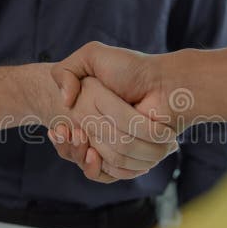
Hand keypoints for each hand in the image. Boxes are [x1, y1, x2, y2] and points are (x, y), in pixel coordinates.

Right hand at [48, 43, 181, 181]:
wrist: (166, 83)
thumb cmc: (132, 67)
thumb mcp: (92, 55)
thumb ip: (67, 71)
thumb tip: (64, 101)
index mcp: (89, 109)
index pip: (63, 134)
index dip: (60, 137)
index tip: (60, 129)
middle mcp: (100, 127)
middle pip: (76, 151)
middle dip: (71, 147)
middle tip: (75, 134)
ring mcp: (116, 143)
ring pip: (92, 164)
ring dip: (82, 158)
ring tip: (84, 143)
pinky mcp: (131, 156)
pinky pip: (111, 172)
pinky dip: (103, 167)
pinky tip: (96, 154)